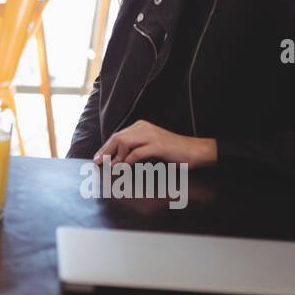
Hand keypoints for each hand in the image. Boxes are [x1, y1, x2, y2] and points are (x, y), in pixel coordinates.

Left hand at [93, 120, 216, 168]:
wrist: (196, 151)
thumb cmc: (174, 152)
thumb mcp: (151, 149)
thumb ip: (135, 151)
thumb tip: (117, 161)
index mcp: (142, 127)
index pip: (118, 135)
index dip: (106, 147)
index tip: (98, 157)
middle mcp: (144, 128)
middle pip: (118, 137)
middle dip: (106, 151)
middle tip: (98, 162)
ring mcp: (151, 136)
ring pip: (125, 142)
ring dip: (116, 156)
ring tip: (111, 166)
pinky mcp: (158, 145)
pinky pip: (137, 152)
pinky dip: (128, 161)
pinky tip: (124, 167)